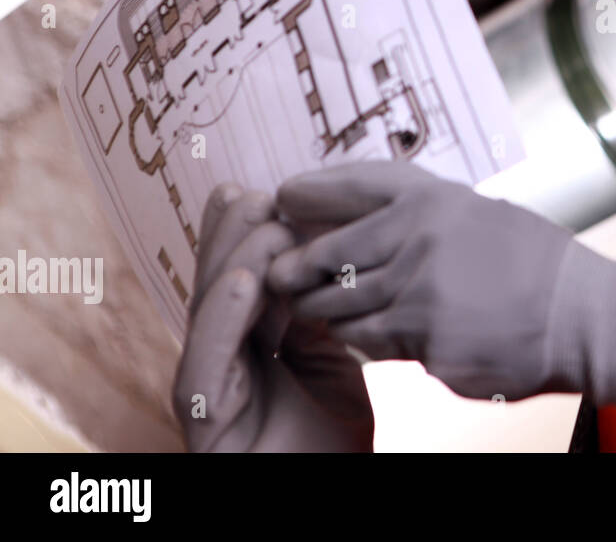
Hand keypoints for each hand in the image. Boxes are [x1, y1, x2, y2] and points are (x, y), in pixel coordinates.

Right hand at [171, 184, 374, 451]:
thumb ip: (327, 316)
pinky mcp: (202, 420)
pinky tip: (244, 281)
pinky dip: (224, 318)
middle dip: (236, 236)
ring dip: (233, 261)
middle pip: (223, 287)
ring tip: (253, 216)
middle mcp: (224, 362)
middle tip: (253, 190)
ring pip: (211, 313)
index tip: (273, 191)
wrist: (325, 500)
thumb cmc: (332, 442)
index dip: (256, 236)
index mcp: (254, 347)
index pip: (250, 280)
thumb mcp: (338, 362)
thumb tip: (335, 260)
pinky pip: (208, 361)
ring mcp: (208, 389)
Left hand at [267, 160, 615, 417]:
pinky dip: (368, 341)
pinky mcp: (427, 342)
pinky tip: (370, 337)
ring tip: (318, 312)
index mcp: (434, 200)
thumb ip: (425, 220)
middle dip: (296, 268)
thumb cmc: (537, 263)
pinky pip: (377, 344)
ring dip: (325, 312)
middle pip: (329, 254)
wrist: (583, 314)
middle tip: (279, 273)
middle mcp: (419, 239)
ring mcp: (420, 293)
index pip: (354, 187)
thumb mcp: (480, 215)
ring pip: (342, 308)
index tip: (282, 195)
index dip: (311, 189)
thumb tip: (370, 229)